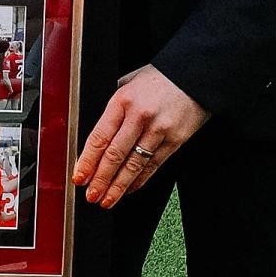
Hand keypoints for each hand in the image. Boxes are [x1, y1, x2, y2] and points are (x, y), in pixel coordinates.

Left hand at [71, 65, 208, 209]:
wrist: (195, 76)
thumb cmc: (159, 79)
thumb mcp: (128, 82)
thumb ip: (112, 106)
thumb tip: (95, 133)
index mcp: (123, 100)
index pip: (100, 137)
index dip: (87, 161)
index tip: (79, 176)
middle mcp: (140, 116)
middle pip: (115, 155)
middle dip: (100, 179)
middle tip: (91, 195)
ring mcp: (159, 130)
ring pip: (134, 165)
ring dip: (118, 186)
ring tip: (107, 200)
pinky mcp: (175, 140)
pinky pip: (154, 166)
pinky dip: (140, 180)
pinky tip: (130, 189)